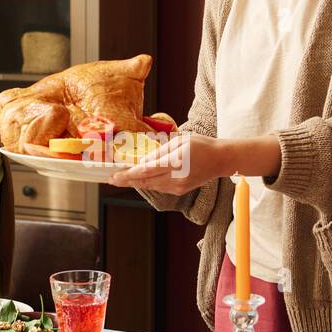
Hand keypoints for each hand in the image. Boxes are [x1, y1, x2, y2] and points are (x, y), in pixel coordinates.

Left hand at [108, 133, 226, 193]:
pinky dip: (147, 184)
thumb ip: (160, 151)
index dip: (128, 175)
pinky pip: (159, 187)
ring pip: (151, 186)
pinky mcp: (180, 190)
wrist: (221, 160)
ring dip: (135, 183)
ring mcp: (178, 186)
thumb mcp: (180, 141)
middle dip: (126, 181)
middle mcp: (176, 178)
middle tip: (111, 179)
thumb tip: (143, 161)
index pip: (146, 171)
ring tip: (121, 179)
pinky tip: (139, 180)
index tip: (115, 175)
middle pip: (145, 181)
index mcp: (175, 163)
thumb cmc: (202, 146)